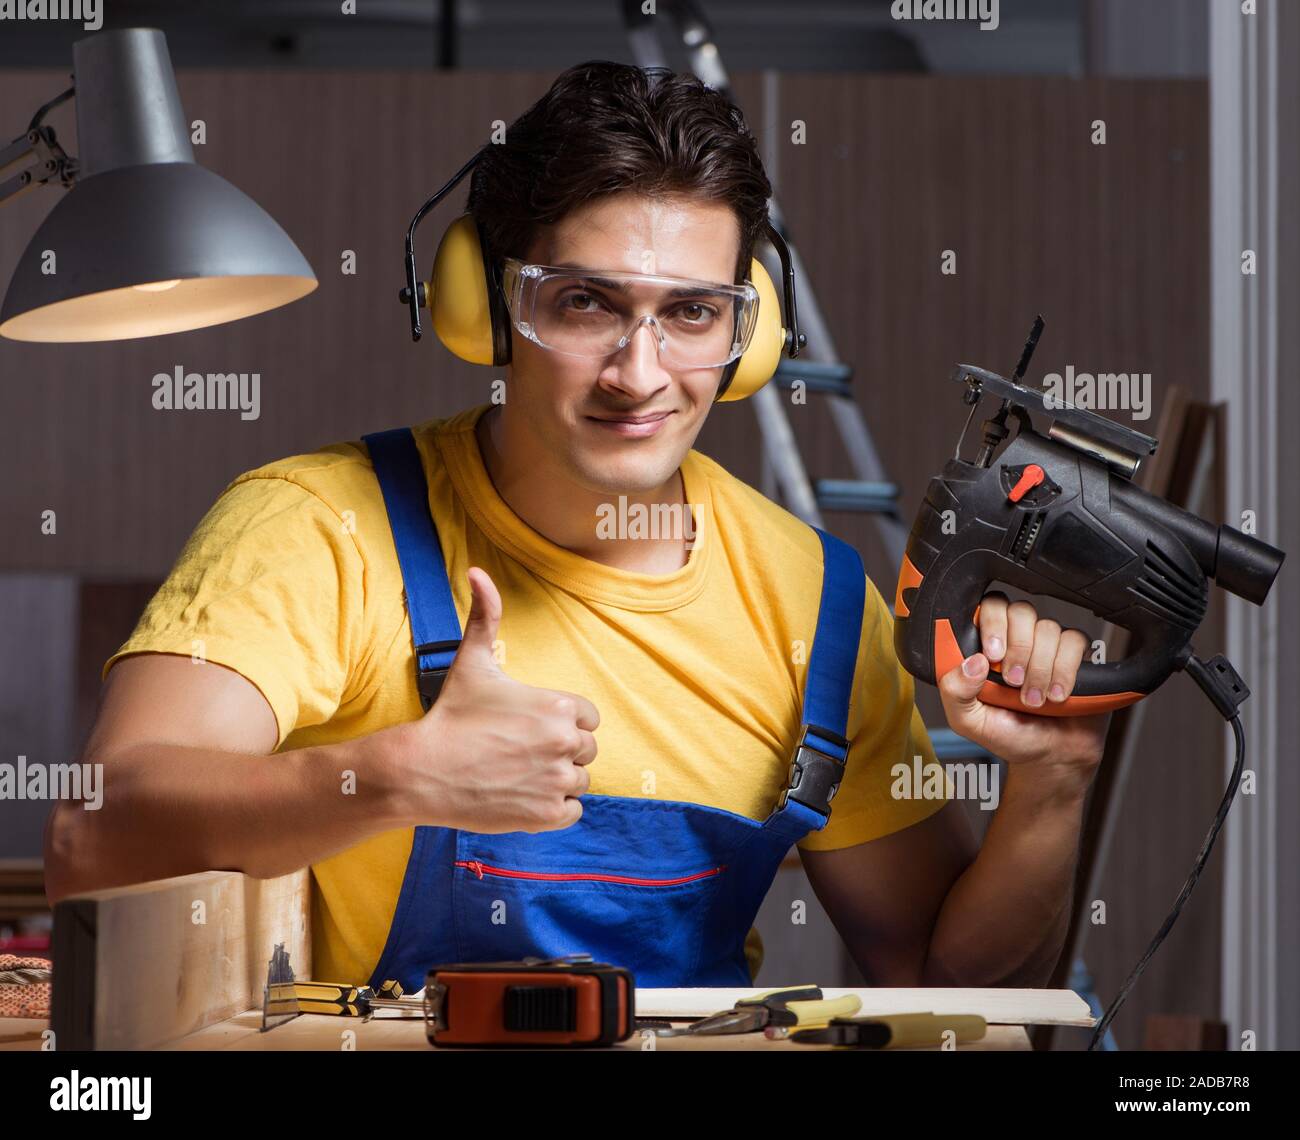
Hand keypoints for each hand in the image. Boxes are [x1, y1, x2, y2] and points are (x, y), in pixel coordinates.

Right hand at [386, 566, 599, 832]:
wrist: (421, 770)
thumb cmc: (450, 714)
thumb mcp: (472, 661)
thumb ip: (484, 615)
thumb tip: (477, 571)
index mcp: (560, 706)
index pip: (587, 717)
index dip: (562, 721)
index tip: (531, 726)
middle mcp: (565, 743)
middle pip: (586, 749)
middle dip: (560, 750)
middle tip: (520, 751)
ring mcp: (557, 781)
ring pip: (580, 781)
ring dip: (557, 779)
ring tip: (519, 773)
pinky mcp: (547, 815)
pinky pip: (573, 812)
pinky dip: (554, 808)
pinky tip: (524, 795)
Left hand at [937, 591, 1108, 787]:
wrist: (1052, 758)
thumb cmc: (1009, 735)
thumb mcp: (969, 722)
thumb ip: (956, 693)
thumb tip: (971, 662)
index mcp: (987, 646)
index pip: (989, 608)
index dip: (993, 624)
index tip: (993, 656)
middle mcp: (1018, 639)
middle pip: (1021, 611)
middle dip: (1019, 649)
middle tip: (1014, 682)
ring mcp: (1048, 645)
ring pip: (1048, 629)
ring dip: (1041, 668)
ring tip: (1035, 700)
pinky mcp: (1076, 655)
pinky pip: (1075, 642)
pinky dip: (1066, 670)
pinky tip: (1058, 695)